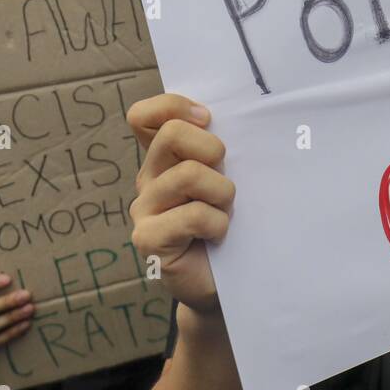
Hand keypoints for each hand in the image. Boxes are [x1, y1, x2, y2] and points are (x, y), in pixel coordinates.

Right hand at [127, 95, 231, 315]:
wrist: (226, 282)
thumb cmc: (233, 225)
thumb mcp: (228, 178)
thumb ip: (220, 152)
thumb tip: (244, 118)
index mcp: (164, 159)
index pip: (144, 116)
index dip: (174, 107)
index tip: (207, 120)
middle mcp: (149, 178)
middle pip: (172, 134)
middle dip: (212, 149)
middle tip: (225, 179)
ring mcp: (145, 209)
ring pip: (187, 174)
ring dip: (221, 193)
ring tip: (225, 212)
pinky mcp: (149, 239)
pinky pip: (191, 215)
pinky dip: (216, 224)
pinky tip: (217, 236)